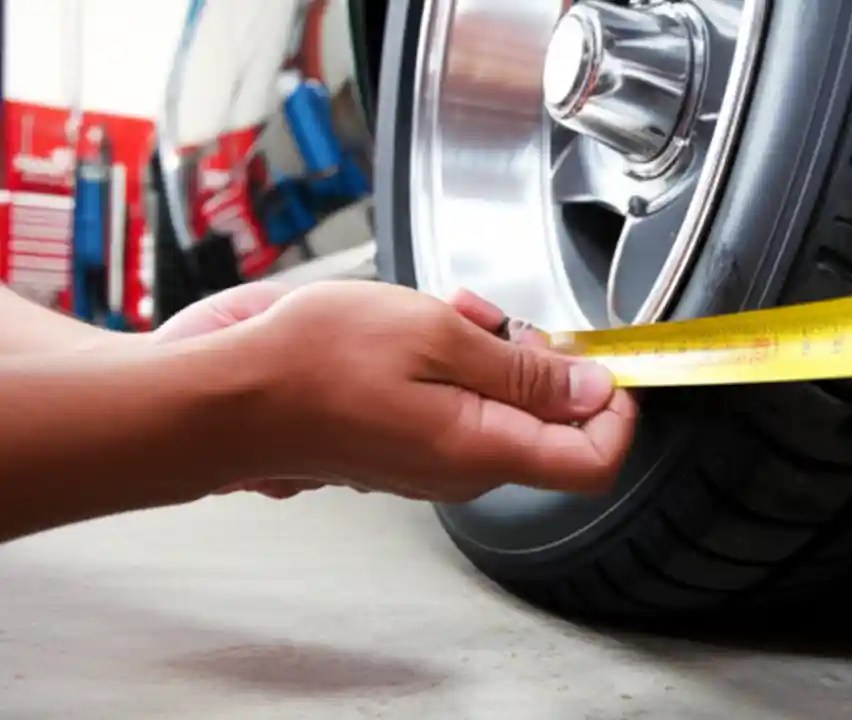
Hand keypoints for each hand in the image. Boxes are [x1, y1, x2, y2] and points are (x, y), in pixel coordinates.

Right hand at [157, 281, 637, 501]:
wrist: (230, 395)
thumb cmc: (315, 361)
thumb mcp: (436, 336)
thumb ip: (525, 368)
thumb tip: (594, 389)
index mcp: (483, 446)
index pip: (595, 460)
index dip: (617, 410)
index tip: (603, 362)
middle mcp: (465, 469)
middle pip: (550, 423)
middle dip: (537, 359)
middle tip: (491, 317)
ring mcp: (435, 463)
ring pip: (504, 405)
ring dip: (489, 351)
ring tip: (443, 314)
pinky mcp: (410, 448)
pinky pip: (462, 407)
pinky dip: (456, 364)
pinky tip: (417, 333)